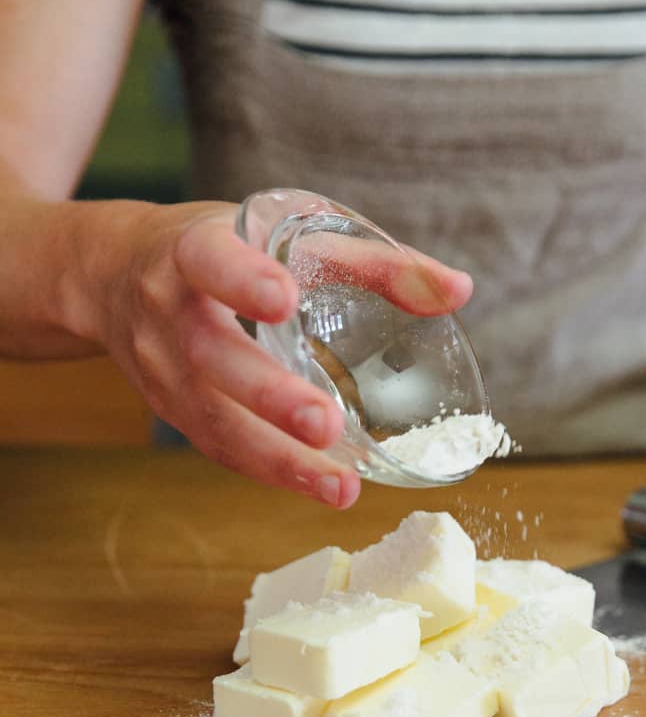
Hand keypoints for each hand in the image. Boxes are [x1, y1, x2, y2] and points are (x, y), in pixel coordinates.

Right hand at [65, 199, 472, 507]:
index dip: (242, 281)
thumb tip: (458, 290)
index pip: (210, 262)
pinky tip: (322, 486)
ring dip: (277, 459)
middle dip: (267, 396)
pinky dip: (271, 470)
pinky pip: (220, 447)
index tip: (283, 298)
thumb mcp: (282, 230)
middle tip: (326, 424)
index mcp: (190, 251)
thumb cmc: (221, 245)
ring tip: (339, 487)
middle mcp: (168, 313)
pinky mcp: (174, 411)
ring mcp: (163, 371)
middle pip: (211, 359)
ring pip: (215, 422)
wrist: (115, 274)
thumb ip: (369, 259)